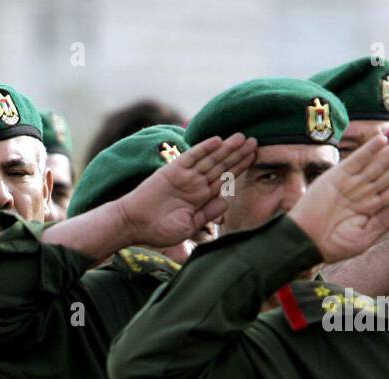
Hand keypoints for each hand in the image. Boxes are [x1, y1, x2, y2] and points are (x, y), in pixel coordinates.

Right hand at [118, 134, 257, 246]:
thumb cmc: (159, 230)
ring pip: (210, 159)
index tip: (254, 157)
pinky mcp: (173, 170)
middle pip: (221, 166)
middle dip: (238, 154)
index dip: (239, 167)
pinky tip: (217, 140)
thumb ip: (207, 214)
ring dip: (226, 149)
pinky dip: (204, 148)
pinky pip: (191, 157)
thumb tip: (226, 201)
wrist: (134, 224)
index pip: (225, 179)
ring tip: (241, 137)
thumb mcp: (188, 226)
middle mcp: (195, 184)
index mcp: (201, 198)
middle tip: (255, 141)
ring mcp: (185, 176)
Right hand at [287, 131, 388, 262]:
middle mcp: (363, 193)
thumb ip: (382, 224)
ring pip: (377, 164)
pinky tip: (382, 140)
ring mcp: (350, 183)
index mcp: (371, 209)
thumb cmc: (332, 246)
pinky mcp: (336, 176)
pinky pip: (355, 160)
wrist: (304, 241)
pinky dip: (368, 151)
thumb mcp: (362, 240)